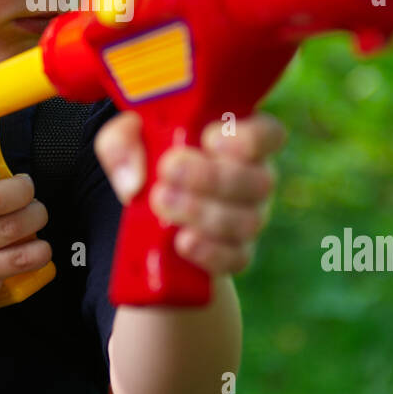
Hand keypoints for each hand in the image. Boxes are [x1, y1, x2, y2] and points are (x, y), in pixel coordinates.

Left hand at [94, 112, 286, 275]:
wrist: (147, 215)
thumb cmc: (147, 160)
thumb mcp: (127, 140)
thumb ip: (122, 142)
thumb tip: (134, 181)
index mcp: (238, 140)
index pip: (270, 134)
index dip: (250, 138)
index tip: (208, 139)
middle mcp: (253, 179)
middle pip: (261, 181)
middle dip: (212, 177)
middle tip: (168, 171)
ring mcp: (248, 219)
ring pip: (248, 221)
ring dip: (203, 213)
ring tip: (161, 203)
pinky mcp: (235, 254)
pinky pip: (237, 258)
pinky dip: (210, 252)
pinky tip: (183, 242)